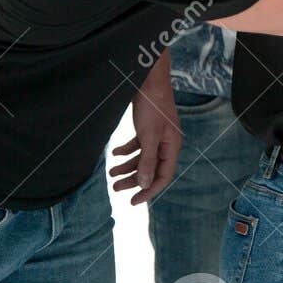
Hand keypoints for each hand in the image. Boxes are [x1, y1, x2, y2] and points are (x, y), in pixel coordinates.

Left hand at [109, 71, 180, 204]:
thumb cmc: (153, 107)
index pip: (163, 176)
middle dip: (133, 180)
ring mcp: (157, 136)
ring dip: (127, 167)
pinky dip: (126, 151)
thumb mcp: (149, 136)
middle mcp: (166, 144)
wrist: (149, 81)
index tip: (133, 201)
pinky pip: (138, 145)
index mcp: (172, 147)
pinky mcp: (148, 128)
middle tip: (115, 188)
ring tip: (111, 173)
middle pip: (151, 169)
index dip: (149, 190)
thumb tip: (145, 184)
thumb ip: (148, 161)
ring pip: (143, 158)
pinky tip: (114, 153)